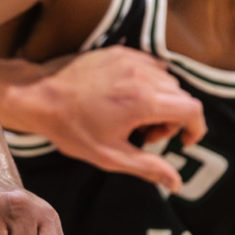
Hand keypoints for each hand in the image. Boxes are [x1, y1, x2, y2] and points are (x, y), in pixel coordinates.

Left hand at [30, 47, 205, 189]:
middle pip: (180, 96)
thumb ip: (148, 167)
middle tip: (145, 135)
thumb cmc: (71, 128)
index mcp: (143, 101)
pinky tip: (126, 99)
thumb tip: (176, 183)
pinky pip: (150, 66)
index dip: (196, 128)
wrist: (39, 95)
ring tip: (133, 118)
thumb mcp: (110, 155)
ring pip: (167, 81)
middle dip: (173, 119)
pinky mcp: (120, 51)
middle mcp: (142, 74)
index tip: (183, 141)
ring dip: (161, 101)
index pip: (192, 110)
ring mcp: (131, 59)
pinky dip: (148, 83)